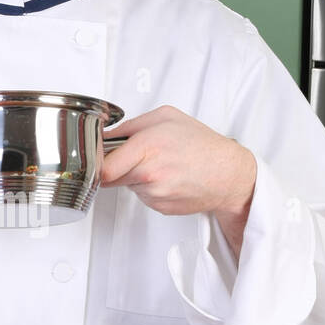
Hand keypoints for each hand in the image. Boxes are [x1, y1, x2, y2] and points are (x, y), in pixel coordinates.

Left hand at [101, 104, 256, 256]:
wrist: (228, 174)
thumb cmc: (202, 144)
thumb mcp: (165, 117)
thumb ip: (130, 125)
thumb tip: (105, 136)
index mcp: (147, 147)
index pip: (103, 167)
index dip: (96, 163)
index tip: (95, 159)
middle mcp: (148, 174)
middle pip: (109, 178)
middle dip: (114, 167)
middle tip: (130, 157)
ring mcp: (154, 194)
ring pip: (127, 186)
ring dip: (134, 176)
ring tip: (159, 164)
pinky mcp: (159, 208)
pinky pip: (142, 196)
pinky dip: (149, 188)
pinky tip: (167, 178)